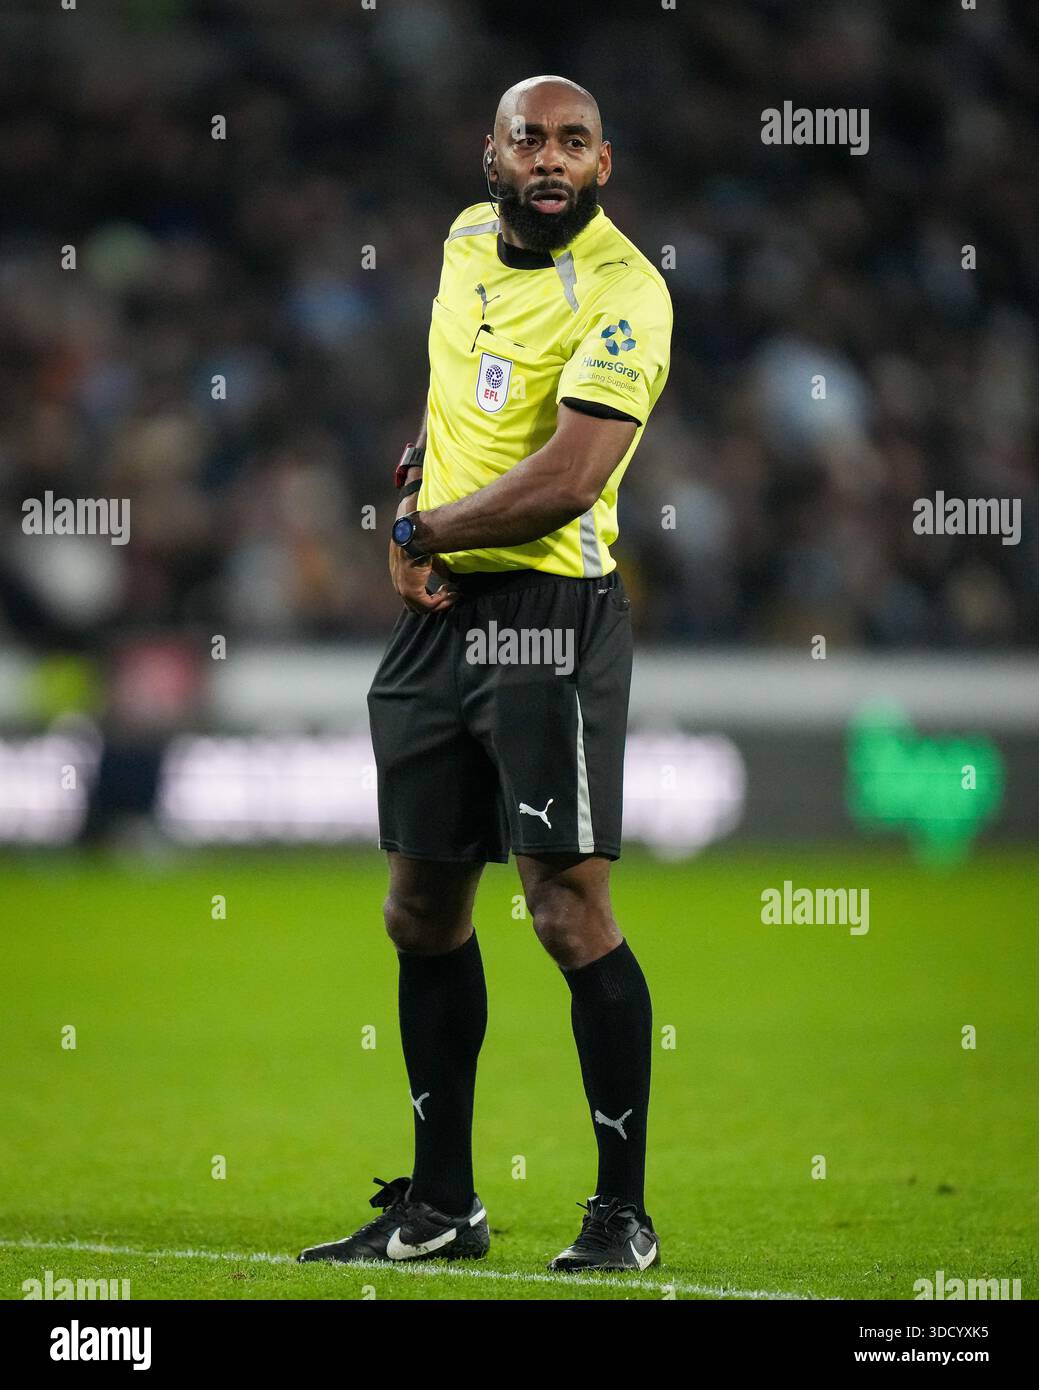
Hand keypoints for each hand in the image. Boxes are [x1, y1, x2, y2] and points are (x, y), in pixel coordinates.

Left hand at [389, 495, 457, 614]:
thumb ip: (436, 568)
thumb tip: (448, 576)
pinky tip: (447, 592)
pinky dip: (440, 601)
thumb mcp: (427, 556)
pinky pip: (428, 605)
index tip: (445, 589)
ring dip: (439, 603)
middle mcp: (399, 585)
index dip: (430, 595)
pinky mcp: (412, 592)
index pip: (412, 595)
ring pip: (422, 608)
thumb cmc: (419, 540)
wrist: (414, 536)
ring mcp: (404, 590)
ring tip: (451, 595)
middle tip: (450, 597)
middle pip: (416, 606)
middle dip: (435, 604)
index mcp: (400, 576)